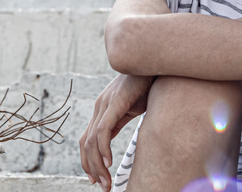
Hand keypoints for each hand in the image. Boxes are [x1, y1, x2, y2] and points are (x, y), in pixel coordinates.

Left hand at [80, 73, 154, 190]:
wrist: (155, 63)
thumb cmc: (147, 83)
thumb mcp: (132, 107)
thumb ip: (121, 121)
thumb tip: (117, 140)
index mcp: (103, 108)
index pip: (88, 140)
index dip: (90, 162)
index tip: (98, 179)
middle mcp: (100, 106)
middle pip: (85, 144)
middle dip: (92, 168)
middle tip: (103, 186)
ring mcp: (105, 103)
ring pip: (92, 142)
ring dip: (97, 165)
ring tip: (106, 181)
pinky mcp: (114, 102)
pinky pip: (103, 131)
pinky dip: (103, 149)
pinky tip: (109, 163)